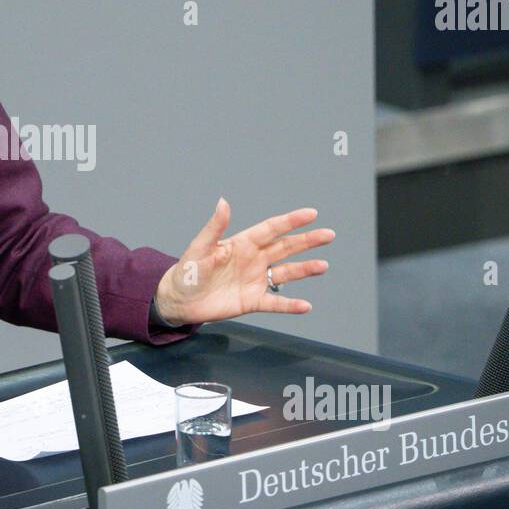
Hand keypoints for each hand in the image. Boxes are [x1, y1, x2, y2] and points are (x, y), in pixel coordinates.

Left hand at [154, 199, 333, 325]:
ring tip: (323, 266)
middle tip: (328, 234)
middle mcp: (254, 260)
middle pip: (286, 247)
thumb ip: (215, 227)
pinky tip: (305, 306)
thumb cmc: (187, 270)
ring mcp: (255, 280)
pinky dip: (290, 305)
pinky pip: (276, 302)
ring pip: (286, 273)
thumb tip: (223, 202)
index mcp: (243, 243)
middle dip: (307, 241)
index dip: (291, 221)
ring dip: (305, 269)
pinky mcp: (252, 301)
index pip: (271, 229)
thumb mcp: (200, 247)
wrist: (180, 300)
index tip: (311, 214)